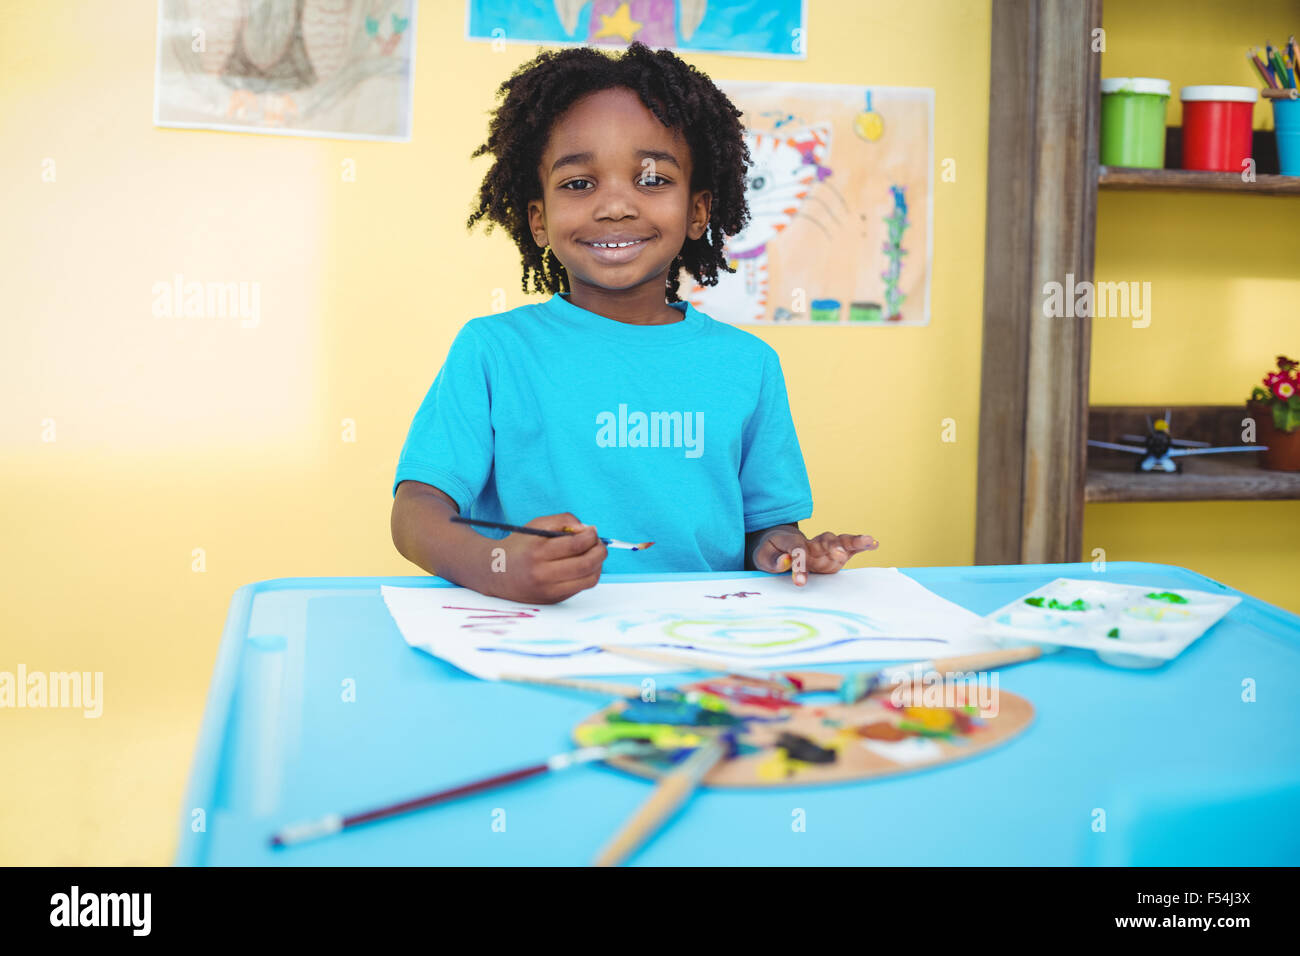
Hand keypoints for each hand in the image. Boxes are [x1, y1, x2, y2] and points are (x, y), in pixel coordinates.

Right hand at [492, 512, 606, 603]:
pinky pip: (582, 587)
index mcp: (538, 552)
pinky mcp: (554, 599)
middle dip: (600, 551)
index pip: (576, 545)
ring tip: (594, 554)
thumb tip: (588, 530)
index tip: (592, 531)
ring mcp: (549, 590)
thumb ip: (563, 520)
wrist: (498, 573)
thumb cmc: (520, 546)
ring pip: (589, 579)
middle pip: (586, 564)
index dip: (591, 536)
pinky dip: (590, 575)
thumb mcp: (537, 525)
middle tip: (599, 544)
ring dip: (598, 565)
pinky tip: (585, 565)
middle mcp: (543, 573)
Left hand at [752, 528, 878, 586]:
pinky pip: (849, 549)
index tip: (799, 582)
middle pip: (824, 540)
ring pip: (839, 541)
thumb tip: (785, 563)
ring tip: (868, 541)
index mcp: (792, 541)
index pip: (797, 551)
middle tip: (838, 555)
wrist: (778, 544)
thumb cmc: (770, 551)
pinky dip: (861, 546)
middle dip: (832, 547)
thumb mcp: (763, 557)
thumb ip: (773, 560)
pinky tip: (874, 543)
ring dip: (853, 542)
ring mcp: (824, 548)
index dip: (799, 565)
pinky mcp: (834, 555)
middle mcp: (812, 543)